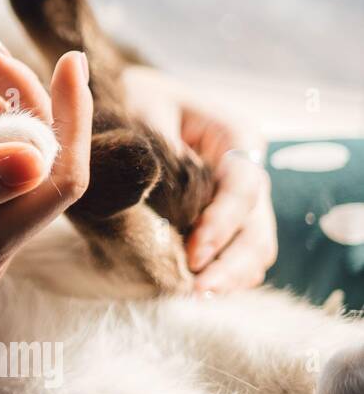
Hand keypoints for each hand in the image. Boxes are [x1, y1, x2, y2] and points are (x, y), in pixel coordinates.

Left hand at [121, 66, 276, 292]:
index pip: (243, 187)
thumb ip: (159, 145)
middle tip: (199, 288)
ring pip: (254, 245)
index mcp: (236, 136)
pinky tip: (197, 289)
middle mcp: (246, 169)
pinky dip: (224, 273)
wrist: (135, 98)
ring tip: (197, 295)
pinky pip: (237, 251)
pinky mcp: (224, 218)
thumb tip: (162, 186)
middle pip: (257, 224)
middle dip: (232, 261)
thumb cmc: (138, 98)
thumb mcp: (144, 109)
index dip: (222, 222)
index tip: (194, 250)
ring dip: (231, 274)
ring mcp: (239, 197)